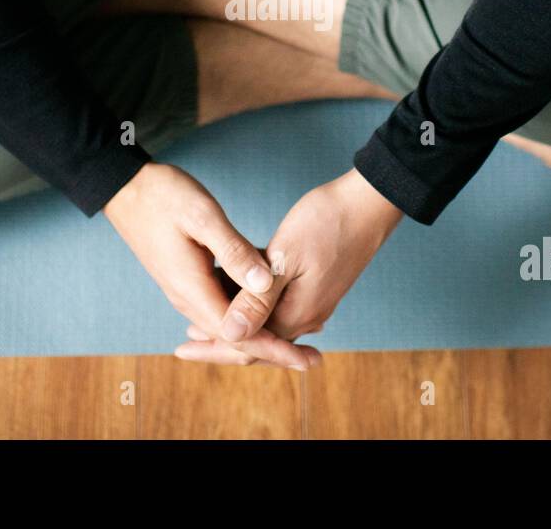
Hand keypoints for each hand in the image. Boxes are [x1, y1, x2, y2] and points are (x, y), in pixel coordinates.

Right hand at [103, 161, 320, 368]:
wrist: (124, 189)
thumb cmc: (162, 196)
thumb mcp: (202, 215)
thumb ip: (234, 251)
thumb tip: (266, 285)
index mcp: (193, 289)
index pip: (239, 336)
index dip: (277, 350)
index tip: (307, 358)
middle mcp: (188, 299)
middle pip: (236, 339)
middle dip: (276, 350)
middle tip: (313, 358)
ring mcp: (187, 290)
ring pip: (230, 325)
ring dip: (264, 333)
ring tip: (302, 334)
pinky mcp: (190, 279)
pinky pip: (222, 306)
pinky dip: (249, 313)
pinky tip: (272, 305)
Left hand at [175, 167, 403, 363]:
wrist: (369, 203)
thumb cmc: (327, 222)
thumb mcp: (285, 259)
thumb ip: (257, 300)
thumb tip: (229, 334)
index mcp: (296, 314)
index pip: (247, 345)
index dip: (212, 347)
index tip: (180, 347)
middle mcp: (306, 315)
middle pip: (257, 339)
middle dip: (220, 339)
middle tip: (185, 340)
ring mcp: (314, 301)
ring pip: (267, 322)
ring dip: (236, 321)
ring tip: (202, 318)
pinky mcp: (317, 285)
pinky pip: (280, 306)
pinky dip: (254, 304)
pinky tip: (236, 292)